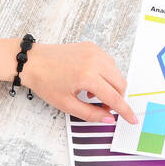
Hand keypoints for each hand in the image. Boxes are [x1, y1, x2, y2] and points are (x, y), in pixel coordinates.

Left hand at [19, 41, 138, 124]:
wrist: (32, 61)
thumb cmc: (45, 82)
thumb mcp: (66, 104)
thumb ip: (91, 114)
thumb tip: (109, 119)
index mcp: (87, 76)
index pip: (114, 97)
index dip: (124, 111)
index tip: (132, 119)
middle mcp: (94, 61)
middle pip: (120, 84)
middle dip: (116, 99)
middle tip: (102, 108)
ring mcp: (94, 51)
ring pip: (116, 73)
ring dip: (111, 86)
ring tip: (92, 94)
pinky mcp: (92, 47)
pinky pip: (108, 63)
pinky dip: (106, 75)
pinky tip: (90, 81)